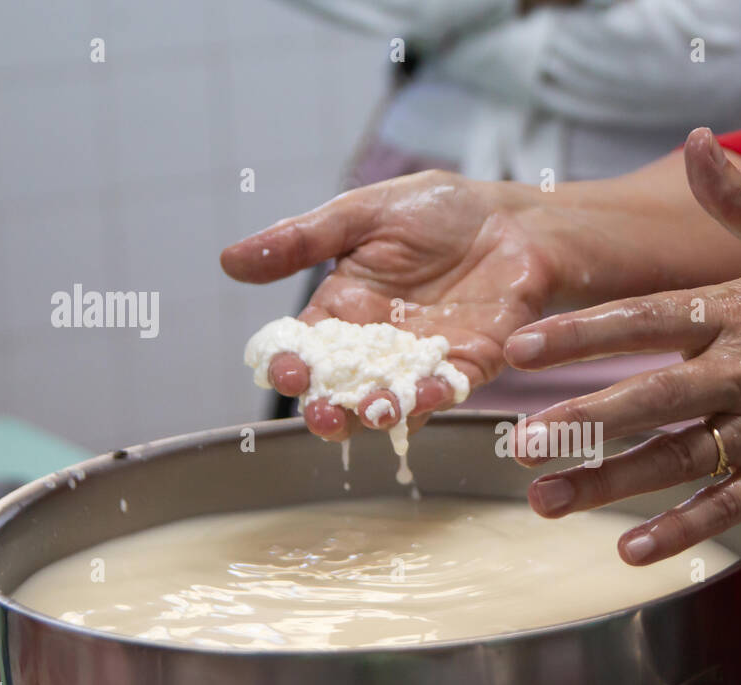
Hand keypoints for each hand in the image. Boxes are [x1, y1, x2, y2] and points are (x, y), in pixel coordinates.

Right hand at [221, 171, 555, 439]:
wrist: (512, 217)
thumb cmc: (437, 212)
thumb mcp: (361, 215)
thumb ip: (302, 241)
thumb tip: (228, 261)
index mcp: (344, 310)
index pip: (306, 349)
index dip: (291, 365)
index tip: (285, 371)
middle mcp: (380, 345)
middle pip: (344, 391)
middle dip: (330, 409)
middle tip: (323, 416)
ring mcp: (425, 359)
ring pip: (394, 400)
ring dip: (380, 412)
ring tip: (373, 412)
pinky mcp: (473, 362)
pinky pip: (450, 388)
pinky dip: (437, 395)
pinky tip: (426, 395)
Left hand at [503, 128, 740, 564]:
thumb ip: (740, 202)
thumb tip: (698, 140)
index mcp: (740, 314)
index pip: (648, 319)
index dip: (583, 333)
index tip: (522, 348)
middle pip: (651, 398)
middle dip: (581, 422)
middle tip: (519, 441)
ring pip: (676, 459)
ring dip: (609, 483)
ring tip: (546, 500)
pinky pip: (726, 506)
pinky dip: (681, 530)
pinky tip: (632, 551)